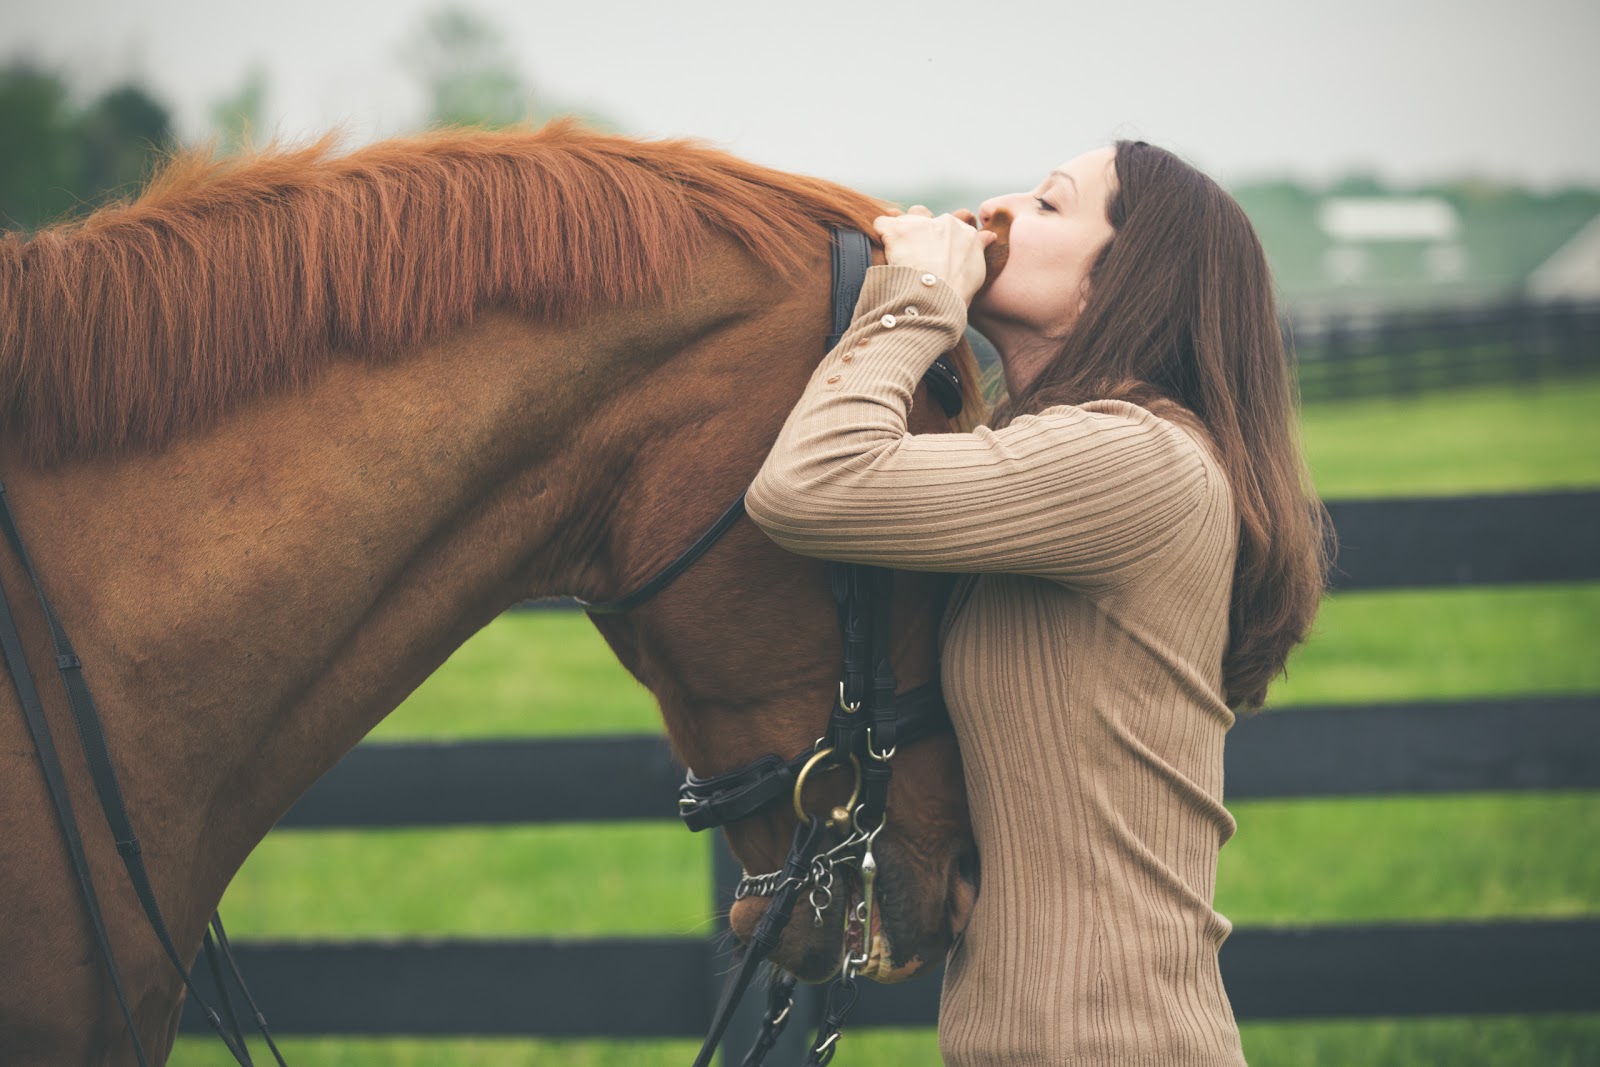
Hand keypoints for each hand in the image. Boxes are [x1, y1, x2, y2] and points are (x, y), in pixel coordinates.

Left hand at [872, 205, 995, 303]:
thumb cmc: (957, 293)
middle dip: (920, 229)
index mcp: (965, 232)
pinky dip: (880, 233)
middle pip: (927, 216)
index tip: (934, 251)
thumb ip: (979, 248)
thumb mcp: (977, 270)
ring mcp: (922, 224)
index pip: (952, 224)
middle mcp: (945, 222)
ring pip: (906, 217)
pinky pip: (882, 223)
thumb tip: (989, 236)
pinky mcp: (898, 230)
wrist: (938, 298)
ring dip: (901, 229)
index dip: (940, 237)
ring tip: (896, 248)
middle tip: (913, 251)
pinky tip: (881, 247)